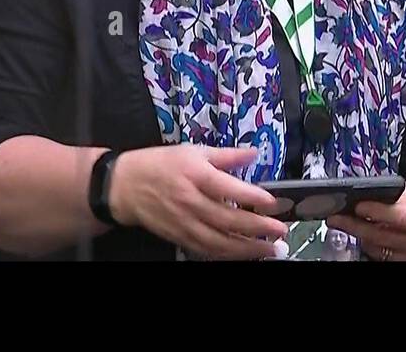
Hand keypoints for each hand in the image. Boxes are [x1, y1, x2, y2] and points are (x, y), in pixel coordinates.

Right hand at [109, 144, 288, 259]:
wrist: (125, 186)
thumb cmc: (160, 164)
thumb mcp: (193, 151)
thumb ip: (226, 156)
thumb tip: (254, 153)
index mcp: (195, 175)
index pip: (229, 189)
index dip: (254, 198)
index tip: (273, 202)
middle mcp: (191, 201)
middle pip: (228, 220)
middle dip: (258, 229)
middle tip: (281, 231)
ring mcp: (184, 223)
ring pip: (219, 242)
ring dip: (247, 249)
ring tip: (270, 250)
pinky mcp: (179, 237)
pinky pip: (206, 250)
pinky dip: (227, 255)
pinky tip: (244, 255)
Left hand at [325, 180, 405, 260]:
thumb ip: (396, 194)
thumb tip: (368, 194)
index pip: (398, 216)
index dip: (376, 212)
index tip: (357, 206)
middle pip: (382, 236)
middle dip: (355, 226)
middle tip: (336, 217)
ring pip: (379, 250)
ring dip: (359, 236)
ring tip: (344, 223)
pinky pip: (382, 257)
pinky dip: (370, 245)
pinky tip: (362, 235)